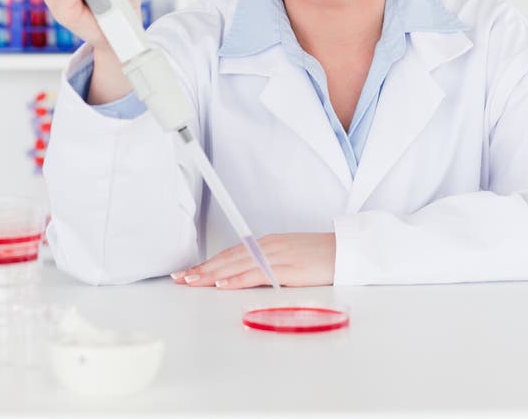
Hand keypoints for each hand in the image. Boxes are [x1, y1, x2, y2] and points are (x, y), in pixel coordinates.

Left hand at [171, 233, 335, 288]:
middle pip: (228, 258)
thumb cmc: (321, 257)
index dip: (209, 262)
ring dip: (212, 274)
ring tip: (192, 282)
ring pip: (236, 265)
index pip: (232, 253)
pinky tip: (222, 283)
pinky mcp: (286, 270)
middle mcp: (267, 247)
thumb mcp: (290, 257)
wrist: (346, 251)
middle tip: (181, 278)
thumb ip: (268, 265)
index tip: (191, 271)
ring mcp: (276, 257)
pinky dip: (236, 278)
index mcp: (267, 244)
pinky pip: (256, 274)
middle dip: (203, 269)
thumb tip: (249, 277)